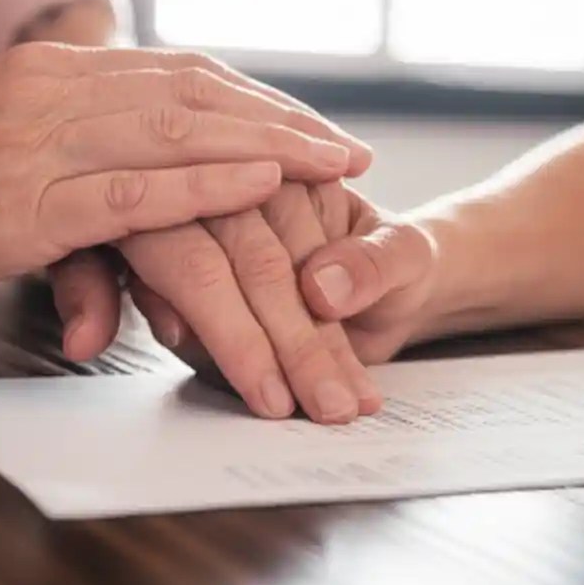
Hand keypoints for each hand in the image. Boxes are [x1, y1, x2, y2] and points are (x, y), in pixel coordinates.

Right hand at [0, 42, 368, 296]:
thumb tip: (125, 190)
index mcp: (52, 74)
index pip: (178, 75)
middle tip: (350, 148)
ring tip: (333, 165)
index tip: (309, 123)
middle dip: (284, 120)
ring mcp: (41, 144)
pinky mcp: (25, 203)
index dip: (254, 99)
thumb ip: (68, 156)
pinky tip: (259, 184)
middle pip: (196, 94)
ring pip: (178, 131)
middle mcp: (55, 92)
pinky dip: (204, 182)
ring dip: (268, 146)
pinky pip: (132, 190)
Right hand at [123, 183, 437, 379]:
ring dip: (246, 362)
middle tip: (327, 407)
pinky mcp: (185, 284)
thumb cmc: (397, 261)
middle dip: (287, 352)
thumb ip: (376, 261)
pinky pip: (174, 313)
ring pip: (207, 296)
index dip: (302, 325)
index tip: (333, 379)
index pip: (280, 251)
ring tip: (289, 409)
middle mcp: (238, 199)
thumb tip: (321, 285)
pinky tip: (239, 386)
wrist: (392, 287)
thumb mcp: (409, 255)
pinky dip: (205, 352)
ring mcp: (204, 240)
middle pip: (245, 275)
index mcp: (288, 175)